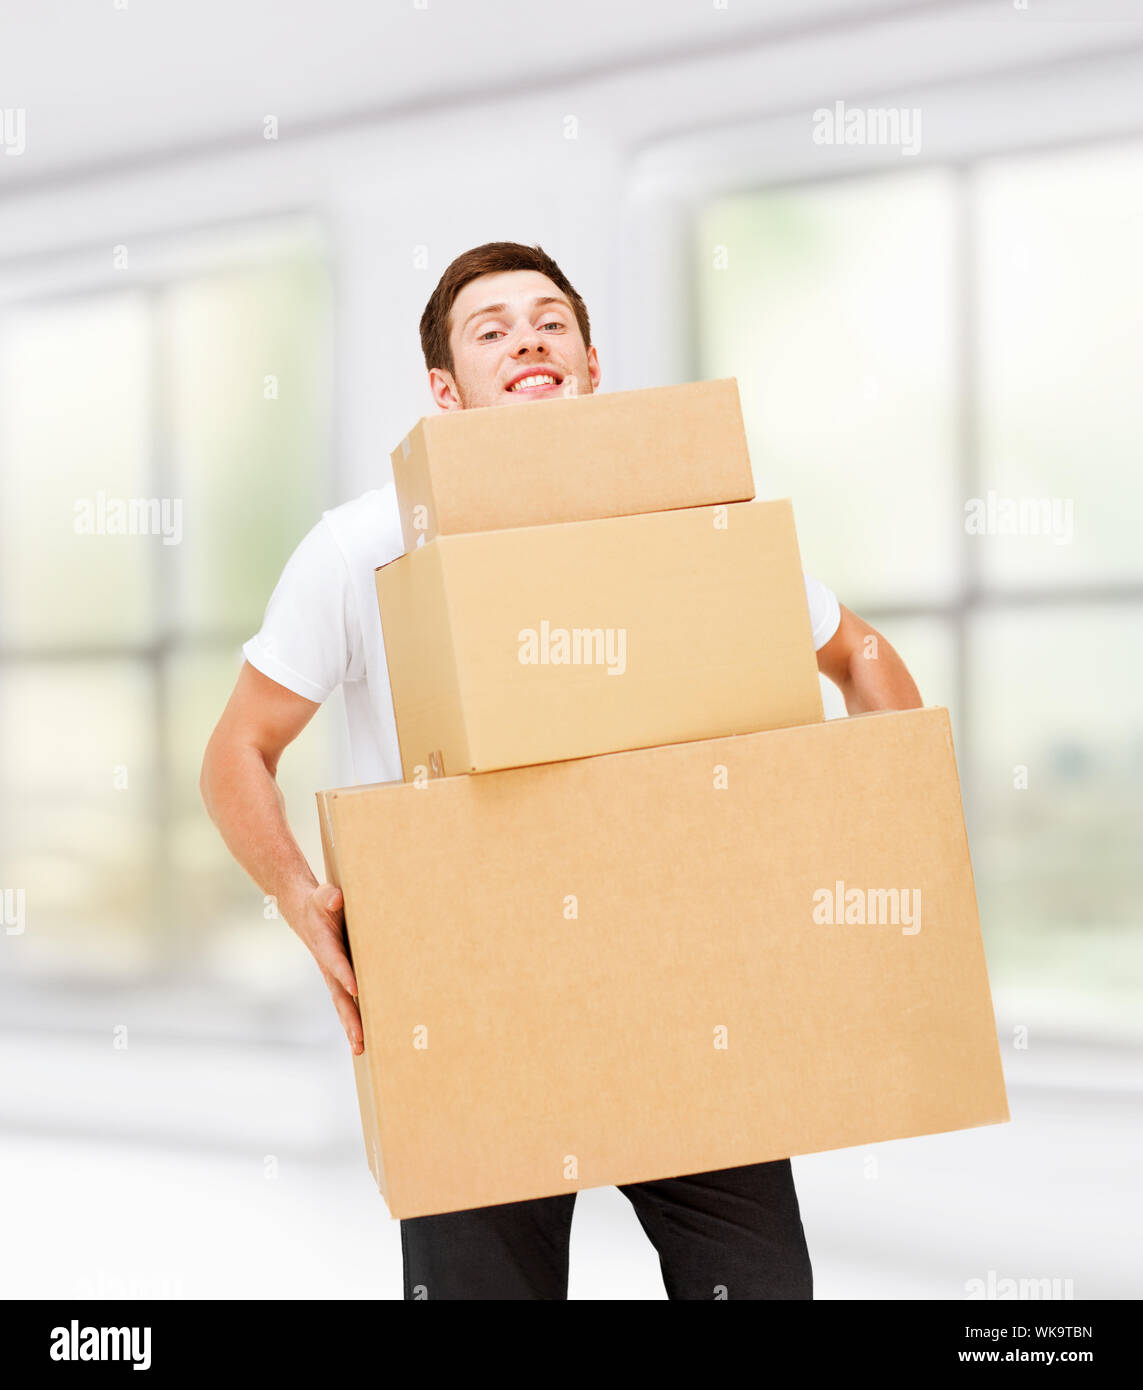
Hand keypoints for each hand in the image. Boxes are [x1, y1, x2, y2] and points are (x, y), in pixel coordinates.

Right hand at [296, 883, 362, 1055]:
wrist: (305, 913)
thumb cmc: (320, 903)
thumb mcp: (323, 895)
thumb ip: (329, 897)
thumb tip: (336, 899)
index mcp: (325, 945)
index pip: (336, 962)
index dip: (345, 974)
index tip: (356, 989)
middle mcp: (328, 966)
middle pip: (339, 995)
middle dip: (350, 1017)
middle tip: (361, 1038)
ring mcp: (333, 975)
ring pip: (342, 1004)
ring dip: (351, 1026)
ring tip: (360, 1048)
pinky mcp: (339, 979)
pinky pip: (345, 1002)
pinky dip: (352, 1020)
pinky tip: (361, 1038)